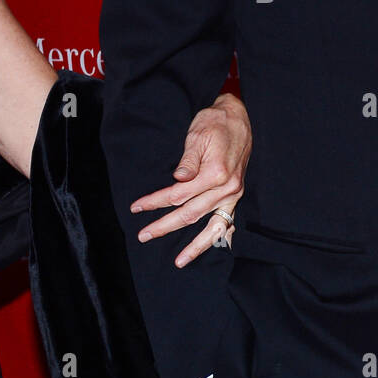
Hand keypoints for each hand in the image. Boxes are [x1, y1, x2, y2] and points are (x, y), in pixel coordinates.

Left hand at [131, 91, 249, 266]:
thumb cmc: (215, 122)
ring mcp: (234, 194)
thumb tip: (177, 179)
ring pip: (212, 227)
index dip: (156, 202)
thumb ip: (188, 160)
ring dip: (195, 246)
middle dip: (165, 226)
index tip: (138, 208)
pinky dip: (219, 238)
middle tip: (144, 236)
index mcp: (216, 173)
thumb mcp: (197, 134)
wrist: (239, 117)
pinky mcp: (236, 195)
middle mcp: (227, 188)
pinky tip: (208, 249)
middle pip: (190, 214)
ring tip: (179, 261)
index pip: (178, 195)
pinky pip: (229, 223)